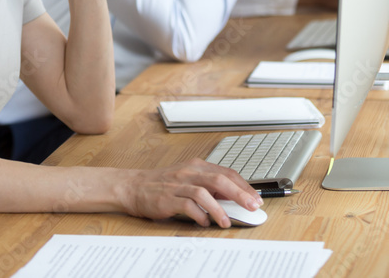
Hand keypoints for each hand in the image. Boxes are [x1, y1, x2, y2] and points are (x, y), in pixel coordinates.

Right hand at [118, 159, 260, 227]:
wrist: (133, 186)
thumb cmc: (162, 185)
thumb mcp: (188, 178)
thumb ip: (208, 185)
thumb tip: (233, 198)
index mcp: (197, 165)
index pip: (226, 172)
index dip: (243, 185)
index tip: (255, 197)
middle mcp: (189, 172)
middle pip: (220, 180)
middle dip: (239, 194)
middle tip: (251, 206)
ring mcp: (178, 184)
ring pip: (204, 192)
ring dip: (219, 209)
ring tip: (226, 222)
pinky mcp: (167, 198)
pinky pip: (187, 206)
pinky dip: (199, 215)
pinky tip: (204, 223)